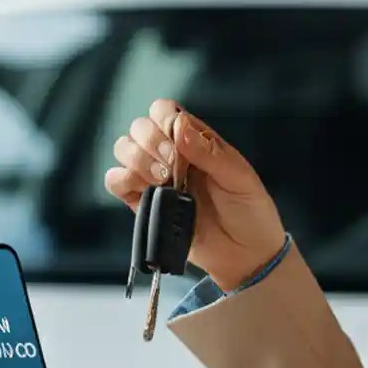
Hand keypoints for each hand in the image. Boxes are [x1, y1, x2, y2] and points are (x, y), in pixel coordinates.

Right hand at [104, 99, 287, 289]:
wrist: (247, 255)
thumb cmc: (250, 212)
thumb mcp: (238, 177)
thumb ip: (208, 151)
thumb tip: (179, 123)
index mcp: (195, 141)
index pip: (165, 112)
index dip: (164, 118)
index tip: (178, 140)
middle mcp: (171, 156)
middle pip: (139, 128)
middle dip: (150, 141)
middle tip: (172, 164)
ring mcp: (156, 180)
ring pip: (123, 150)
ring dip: (136, 159)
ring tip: (163, 180)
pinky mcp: (144, 205)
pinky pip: (117, 183)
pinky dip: (122, 180)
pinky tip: (147, 190)